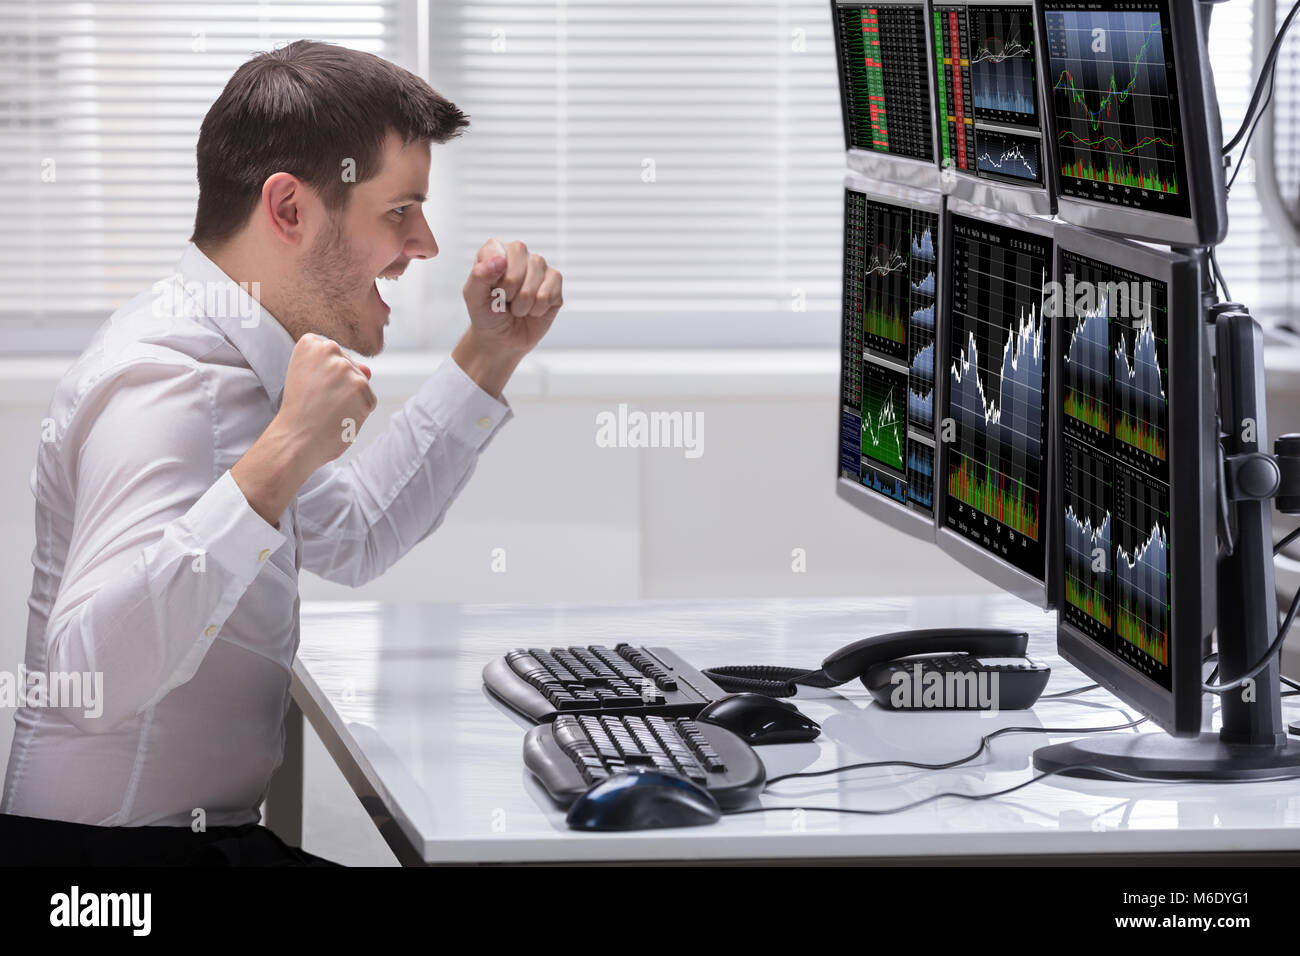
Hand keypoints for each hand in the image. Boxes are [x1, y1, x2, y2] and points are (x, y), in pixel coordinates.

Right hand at [276, 333, 376, 471]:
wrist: (295, 440)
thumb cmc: (299, 413)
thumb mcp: (308, 380)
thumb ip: (337, 368)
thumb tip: (369, 369)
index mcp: (310, 342)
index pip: (332, 354)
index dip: (323, 376)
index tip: (309, 387)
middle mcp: (329, 349)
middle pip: (348, 367)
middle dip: (339, 387)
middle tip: (318, 402)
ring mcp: (346, 367)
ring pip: (360, 383)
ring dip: (350, 400)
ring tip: (328, 410)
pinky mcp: (361, 386)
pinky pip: (369, 399)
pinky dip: (360, 412)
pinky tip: (340, 417)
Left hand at [461, 238, 562, 356]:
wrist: (502, 337)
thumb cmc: (487, 313)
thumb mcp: (473, 297)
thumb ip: (479, 276)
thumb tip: (500, 260)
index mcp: (496, 249)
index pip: (497, 254)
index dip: (494, 280)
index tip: (490, 290)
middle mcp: (519, 253)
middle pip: (519, 268)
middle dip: (509, 293)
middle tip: (504, 300)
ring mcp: (539, 265)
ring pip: (535, 283)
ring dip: (523, 305)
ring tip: (517, 307)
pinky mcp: (555, 281)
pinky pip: (549, 294)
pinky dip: (537, 309)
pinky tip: (532, 309)